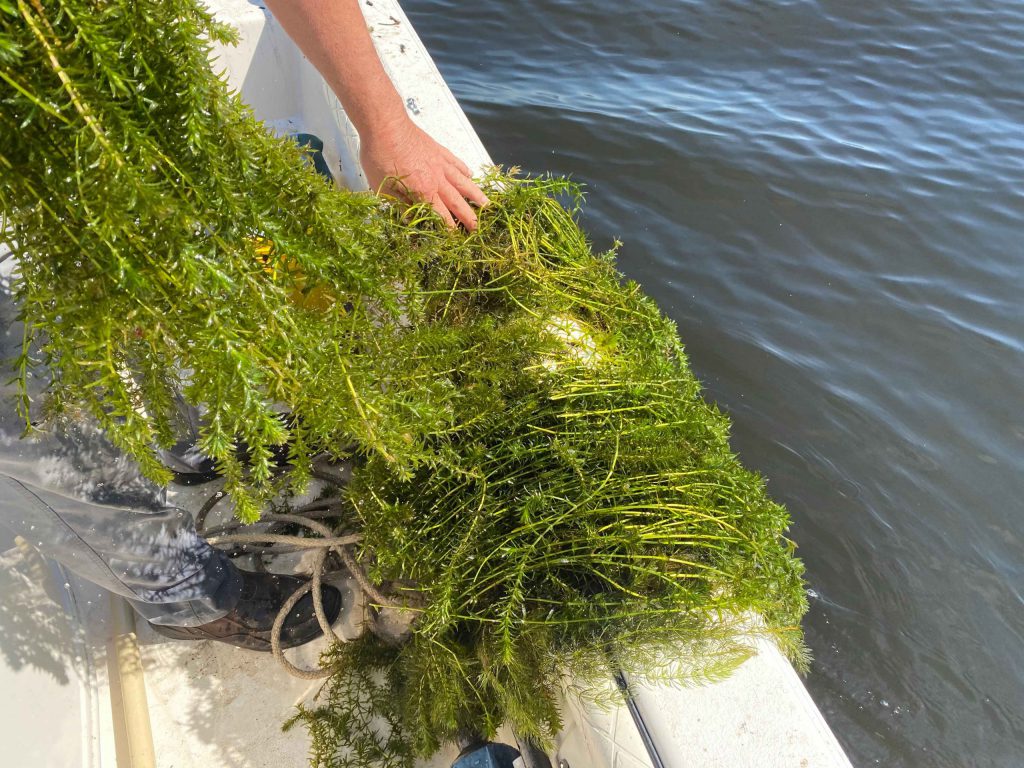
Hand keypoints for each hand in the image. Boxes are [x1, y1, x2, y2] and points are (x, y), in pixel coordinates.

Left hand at [360, 118, 488, 230]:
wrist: (386, 125)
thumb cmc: (380, 156)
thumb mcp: (382, 187)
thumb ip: (397, 204)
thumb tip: (408, 219)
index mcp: (423, 192)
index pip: (441, 215)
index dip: (449, 229)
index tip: (456, 238)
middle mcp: (437, 180)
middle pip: (457, 202)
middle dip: (468, 218)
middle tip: (478, 229)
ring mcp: (441, 164)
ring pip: (463, 183)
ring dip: (476, 195)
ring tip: (487, 205)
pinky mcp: (440, 150)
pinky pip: (457, 163)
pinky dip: (465, 170)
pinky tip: (471, 175)